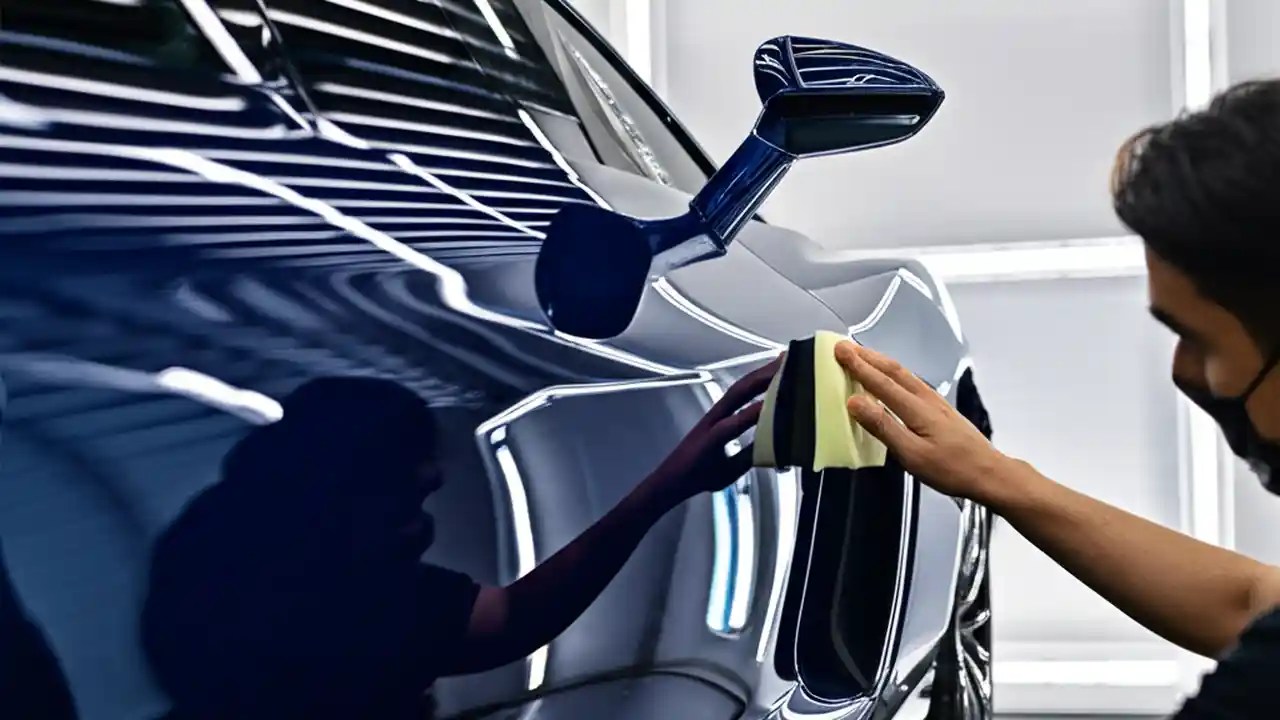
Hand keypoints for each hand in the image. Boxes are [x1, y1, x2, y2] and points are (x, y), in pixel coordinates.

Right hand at [650, 356, 781, 499]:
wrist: (672, 485)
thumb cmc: (700, 473)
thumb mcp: (736, 464)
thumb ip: (754, 452)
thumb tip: (777, 449)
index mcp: (723, 418)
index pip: (747, 391)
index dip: (765, 376)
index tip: (785, 363)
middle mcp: (718, 415)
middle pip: (745, 386)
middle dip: (766, 370)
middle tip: (788, 356)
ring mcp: (712, 425)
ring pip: (737, 396)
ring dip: (759, 381)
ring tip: (780, 370)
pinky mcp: (709, 440)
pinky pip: (731, 424)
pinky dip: (748, 415)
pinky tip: (763, 407)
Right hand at [835, 341, 1010, 501]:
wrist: (990, 473)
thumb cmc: (951, 469)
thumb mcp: (912, 455)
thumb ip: (883, 427)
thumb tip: (855, 402)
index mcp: (916, 409)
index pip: (881, 382)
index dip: (858, 366)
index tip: (839, 351)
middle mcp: (926, 399)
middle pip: (894, 371)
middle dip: (867, 357)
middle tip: (845, 346)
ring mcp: (936, 402)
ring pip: (905, 374)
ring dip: (881, 361)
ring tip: (864, 354)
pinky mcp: (941, 409)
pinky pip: (913, 381)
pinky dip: (896, 373)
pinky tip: (894, 377)